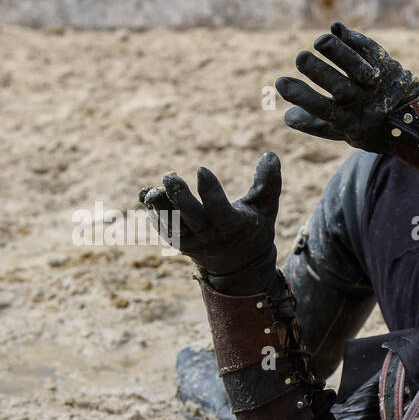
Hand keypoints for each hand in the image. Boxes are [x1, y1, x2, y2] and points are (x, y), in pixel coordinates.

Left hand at [139, 152, 281, 294]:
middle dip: (179, 198)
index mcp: (233, 227)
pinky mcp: (180, 244)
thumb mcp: (266, 208)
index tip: (201, 169)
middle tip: (169, 177)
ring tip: (149, 191)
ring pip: (172, 226)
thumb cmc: (255, 229)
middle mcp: (211, 236)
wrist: (241, 265)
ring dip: (159, 208)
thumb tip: (270, 154)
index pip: (219, 210)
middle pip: (190, 218)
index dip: (210, 191)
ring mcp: (193, 242)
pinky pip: (164, 230)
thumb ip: (268, 183)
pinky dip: (154, 214)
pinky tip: (147, 195)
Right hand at [276, 23, 418, 150]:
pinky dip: (355, 39)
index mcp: (353, 124)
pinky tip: (337, 28)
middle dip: (320, 73)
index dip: (303, 98)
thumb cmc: (369, 125)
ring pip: (360, 68)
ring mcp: (379, 85)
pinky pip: (372, 51)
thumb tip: (287, 117)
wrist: (416, 119)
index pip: (325, 111)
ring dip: (339, 53)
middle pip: (342, 89)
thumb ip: (317, 124)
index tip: (280, 83)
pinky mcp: (388, 65)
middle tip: (300, 58)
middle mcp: (367, 104)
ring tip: (320, 42)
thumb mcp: (345, 132)